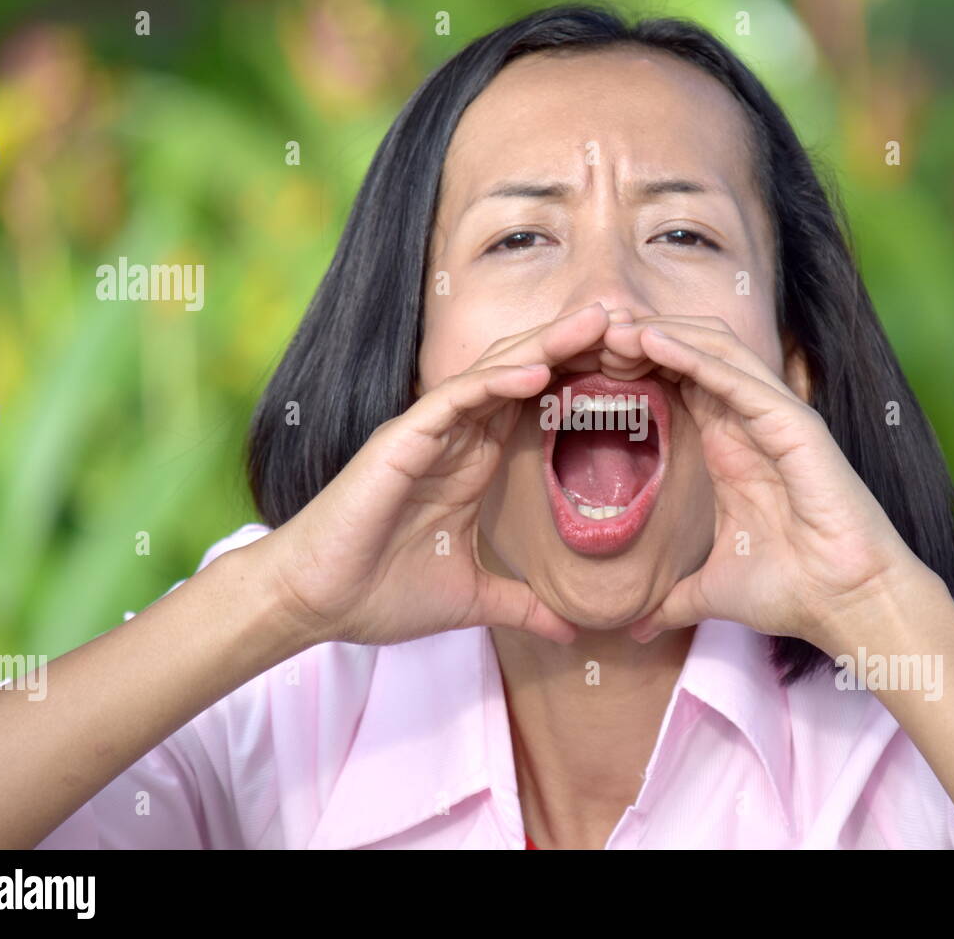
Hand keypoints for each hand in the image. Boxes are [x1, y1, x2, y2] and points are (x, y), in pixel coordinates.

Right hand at [253, 304, 620, 646]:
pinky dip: (495, 381)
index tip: (638, 371)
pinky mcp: (401, 440)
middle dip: (575, 348)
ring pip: (494, 373)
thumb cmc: (379, 593)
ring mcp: (428, 434)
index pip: (536, 408)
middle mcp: (456, 438)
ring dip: (546, 346)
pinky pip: (454, 400)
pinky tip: (537, 370)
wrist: (315, 605)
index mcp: (474, 464)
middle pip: (524, 375)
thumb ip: (522, 604)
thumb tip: (571, 630)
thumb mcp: (473, 599)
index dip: (583, 384)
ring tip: (596, 324)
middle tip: (629, 322)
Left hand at [602, 316, 932, 654]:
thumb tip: (635, 627)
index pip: (674, 385)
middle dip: (637, 338)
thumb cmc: (791, 592)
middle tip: (584, 332)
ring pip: (712, 350)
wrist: (846, 606)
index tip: (577, 365)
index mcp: (727, 448)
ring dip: (660, 334)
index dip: (631, 368)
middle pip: (688, 354)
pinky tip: (652, 341)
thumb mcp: (712, 591)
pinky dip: (694, 354)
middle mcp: (748, 423)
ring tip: (610, 326)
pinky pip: (737, 376)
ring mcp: (773, 418)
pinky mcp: (793, 423)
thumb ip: (672, 601)